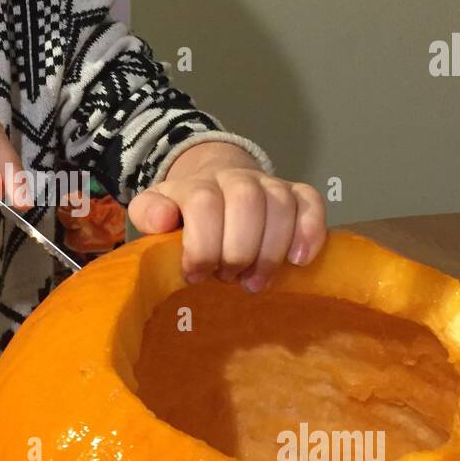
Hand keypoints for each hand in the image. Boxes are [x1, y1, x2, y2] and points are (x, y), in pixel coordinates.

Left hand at [127, 141, 326, 290]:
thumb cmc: (185, 215)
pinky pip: (311, 202)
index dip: (201, 245)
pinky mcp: (297, 194)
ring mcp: (268, 184)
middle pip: (245, 201)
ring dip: (270, 251)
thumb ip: (148, 213)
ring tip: (255, 281)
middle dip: (238, 250)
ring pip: (280, 204)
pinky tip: (299, 260)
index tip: (195, 275)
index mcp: (196, 184)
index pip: (203, 203)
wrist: (214, 186)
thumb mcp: (154, 211)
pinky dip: (310, 231)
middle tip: (228, 278)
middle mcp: (235, 178)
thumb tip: (163, 220)